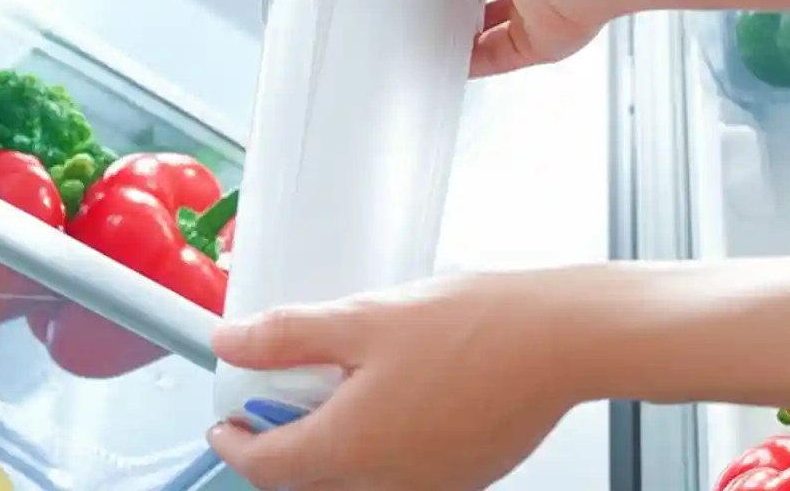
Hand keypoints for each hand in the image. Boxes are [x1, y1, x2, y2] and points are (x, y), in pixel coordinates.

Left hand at [205, 271, 587, 489]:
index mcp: (351, 450)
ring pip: (356, 480)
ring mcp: (429, 488)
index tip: (226, 425)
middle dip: (283, 445)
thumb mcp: (366, 317)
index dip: (235, 443)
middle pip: (307, 482)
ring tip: (344, 385)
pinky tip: (397, 394)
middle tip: (281, 396)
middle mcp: (386, 485)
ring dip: (334, 446)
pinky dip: (379, 447)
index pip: (266, 468)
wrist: (563, 341)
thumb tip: (232, 342)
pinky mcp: (463, 479)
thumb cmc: (478, 328)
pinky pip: (400, 474)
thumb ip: (289, 335)